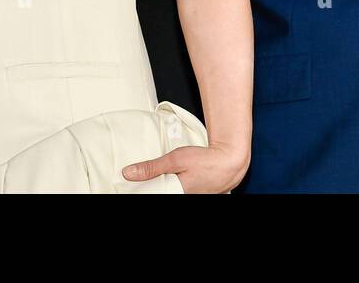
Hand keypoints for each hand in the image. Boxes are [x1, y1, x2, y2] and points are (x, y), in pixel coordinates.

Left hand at [121, 141, 247, 192]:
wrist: (230, 162)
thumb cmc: (206, 160)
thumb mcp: (176, 159)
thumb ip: (152, 167)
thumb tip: (128, 173)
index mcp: (175, 193)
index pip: (152, 193)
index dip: (143, 187)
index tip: (134, 182)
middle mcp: (183, 198)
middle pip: (162, 192)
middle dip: (156, 185)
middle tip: (155, 175)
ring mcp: (191, 198)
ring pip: (172, 192)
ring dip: (167, 184)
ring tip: (168, 175)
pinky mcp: (196, 195)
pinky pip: (181, 191)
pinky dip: (176, 185)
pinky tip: (178, 178)